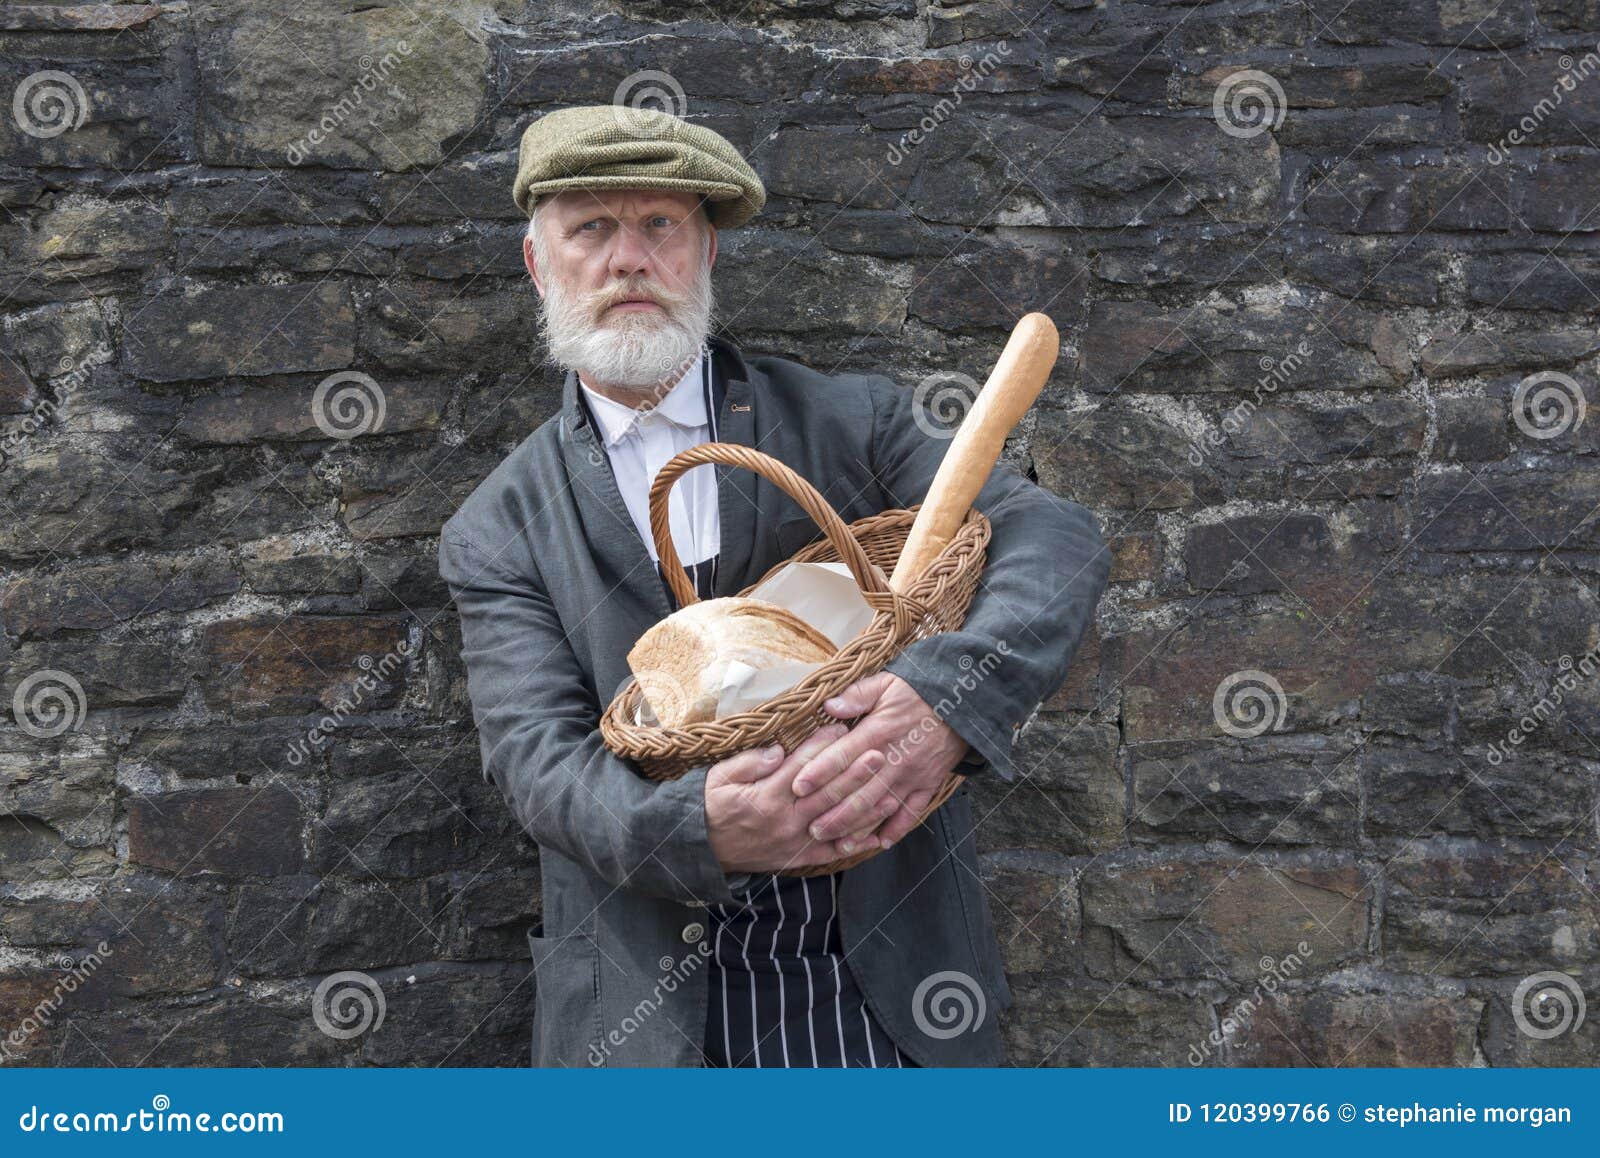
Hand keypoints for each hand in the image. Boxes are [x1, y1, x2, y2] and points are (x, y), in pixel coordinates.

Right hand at [704, 723, 899, 873]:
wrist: (702, 848)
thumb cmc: (711, 805)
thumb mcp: (719, 776)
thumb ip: (750, 762)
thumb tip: (779, 749)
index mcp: (767, 795)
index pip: (802, 766)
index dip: (824, 746)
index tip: (843, 729)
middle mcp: (786, 819)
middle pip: (827, 793)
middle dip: (855, 773)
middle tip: (878, 753)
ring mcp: (794, 841)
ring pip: (836, 823)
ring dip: (864, 808)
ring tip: (889, 792)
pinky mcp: (796, 857)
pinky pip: (830, 852)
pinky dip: (854, 846)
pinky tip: (877, 837)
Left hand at [790, 671, 967, 851]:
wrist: (963, 703)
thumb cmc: (919, 692)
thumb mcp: (886, 683)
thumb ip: (856, 695)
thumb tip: (829, 706)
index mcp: (878, 732)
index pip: (842, 756)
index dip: (818, 773)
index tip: (797, 787)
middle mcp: (892, 759)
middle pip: (857, 791)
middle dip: (831, 812)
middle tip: (809, 828)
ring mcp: (911, 776)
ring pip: (880, 808)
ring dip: (857, 828)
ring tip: (836, 843)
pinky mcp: (928, 785)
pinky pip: (911, 812)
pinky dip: (897, 829)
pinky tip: (879, 843)